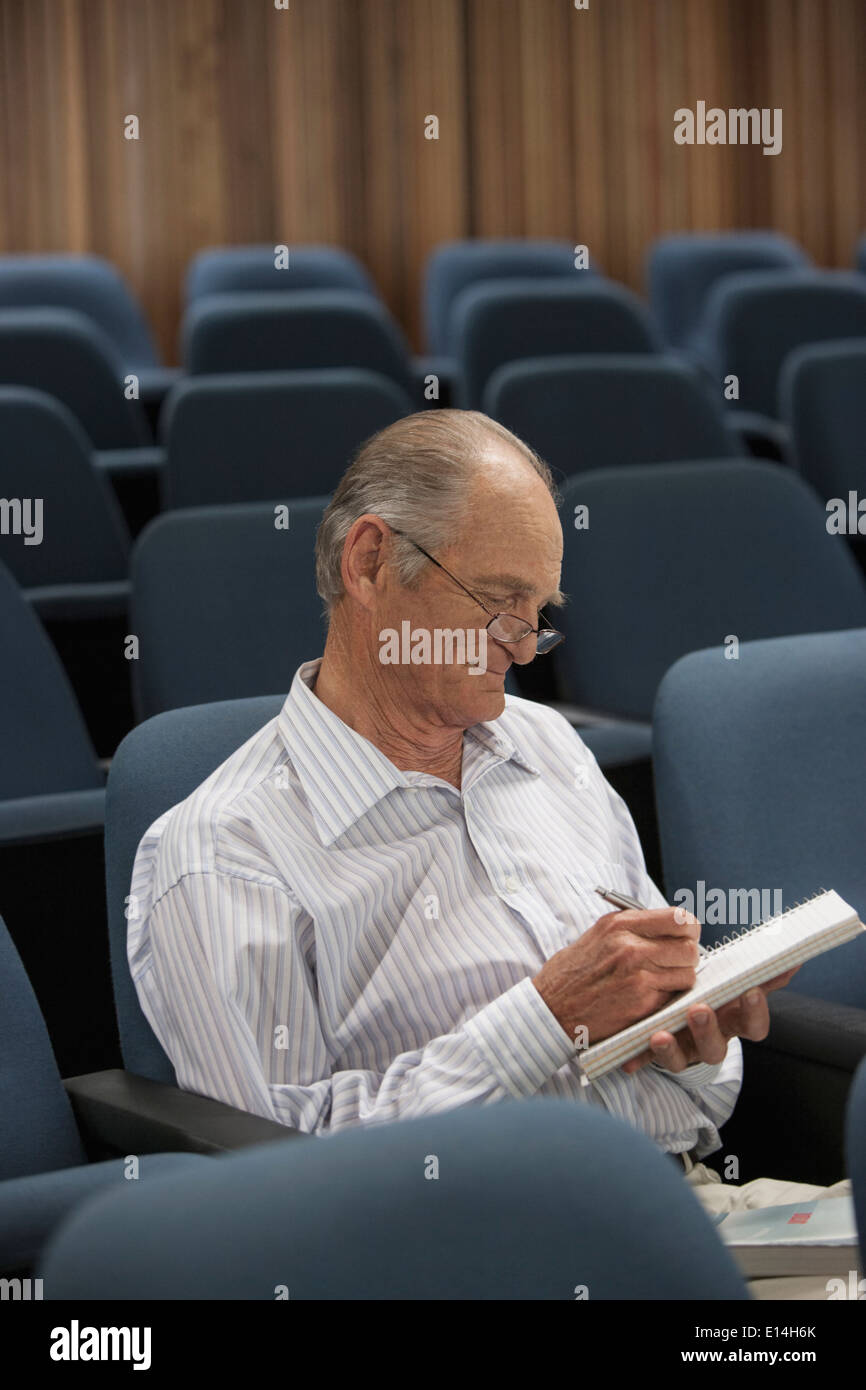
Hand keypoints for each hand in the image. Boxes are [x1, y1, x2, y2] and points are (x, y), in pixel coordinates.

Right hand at [533, 907, 701, 1046]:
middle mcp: (631, 946)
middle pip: (689, 948)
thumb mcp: (599, 935)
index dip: (688, 930)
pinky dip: (668, 999)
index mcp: (620, 924)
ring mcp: (638, 976)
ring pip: (688, 974)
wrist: (551, 1008)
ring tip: (662, 983)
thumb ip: (634, 928)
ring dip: (680, 980)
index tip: (685, 938)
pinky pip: (674, 997)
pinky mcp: (641, 1003)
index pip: (679, 918)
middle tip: (676, 964)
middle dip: (687, 958)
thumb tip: (669, 927)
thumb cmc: (573, 973)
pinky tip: (651, 998)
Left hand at [621, 965, 800, 1073]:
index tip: (750, 992)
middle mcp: (712, 1039)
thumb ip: (763, 973)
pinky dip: (641, 1056)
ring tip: (661, 1034)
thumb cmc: (713, 990)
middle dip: (709, 1030)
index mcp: (733, 1020)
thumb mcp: (735, 981)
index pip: (754, 1024)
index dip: (755, 1012)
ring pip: (682, 1058)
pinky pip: (649, 1060)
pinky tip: (634, 1053)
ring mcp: (684, 1049)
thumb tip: (792, 958)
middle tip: (700, 1009)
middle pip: (717, 1047)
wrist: (678, 1007)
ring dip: (673, 1048)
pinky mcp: (658, 1053)